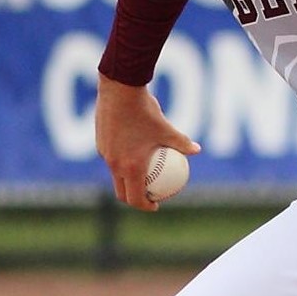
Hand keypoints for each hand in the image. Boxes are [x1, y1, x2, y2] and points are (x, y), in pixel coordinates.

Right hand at [94, 74, 200, 210]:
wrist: (119, 89)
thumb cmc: (145, 110)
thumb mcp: (167, 128)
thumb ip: (182, 142)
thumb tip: (197, 150)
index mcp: (130, 167)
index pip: (135, 198)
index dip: (146, 206)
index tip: (156, 205)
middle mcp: (114, 164)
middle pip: (121, 191)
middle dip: (134, 198)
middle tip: (148, 195)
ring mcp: (104, 154)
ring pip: (115, 174)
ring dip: (127, 180)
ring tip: (141, 175)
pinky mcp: (100, 142)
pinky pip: (111, 158)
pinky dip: (121, 161)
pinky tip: (132, 151)